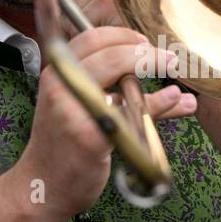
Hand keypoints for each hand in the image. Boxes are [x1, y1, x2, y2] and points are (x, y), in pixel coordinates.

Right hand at [17, 25, 195, 219]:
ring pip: (122, 81)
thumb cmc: (65, 144)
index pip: (93, 38)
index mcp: (58, 72)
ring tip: (175, 74)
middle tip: (168, 59)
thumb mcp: (83, 108)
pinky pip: (130, 114)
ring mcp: (74, 109)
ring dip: (154, 72)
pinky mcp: (90, 135)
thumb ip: (118, 90)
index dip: (124, 37)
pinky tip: (176, 102)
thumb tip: (163, 81)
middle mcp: (61, 85)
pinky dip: (157, 106)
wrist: (44, 184)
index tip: (146, 44)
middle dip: (145, 54)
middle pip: (110, 54)